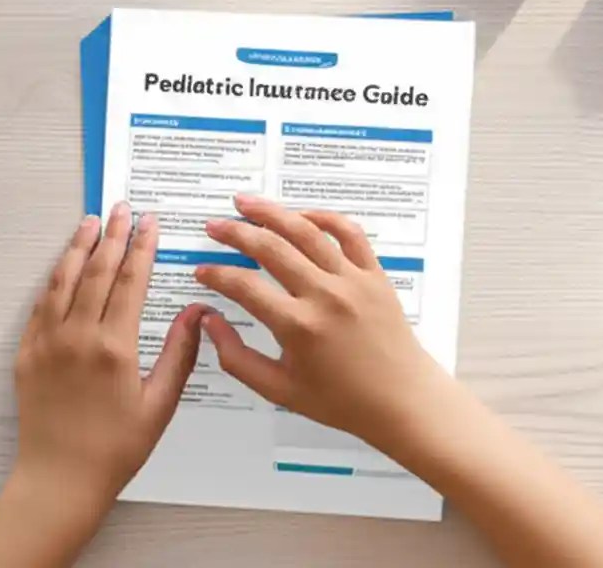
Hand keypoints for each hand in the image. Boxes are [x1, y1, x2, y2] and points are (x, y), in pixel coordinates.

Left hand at [14, 203, 207, 500]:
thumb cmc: (116, 449)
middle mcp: (77, 337)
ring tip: (90, 221)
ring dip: (79, 247)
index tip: (149, 222)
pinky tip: (64, 265)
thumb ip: (180, 354)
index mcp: (115, 347)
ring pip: (64, 280)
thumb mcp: (160, 405)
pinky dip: (55, 278)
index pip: (130, 281)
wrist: (60, 479)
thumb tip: (197, 311)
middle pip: (97, 271)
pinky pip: (41, 305)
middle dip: (112, 235)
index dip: (141, 246)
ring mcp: (47, 343)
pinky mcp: (27, 354)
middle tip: (122, 208)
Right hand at [194, 195, 449, 450]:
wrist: (401, 399)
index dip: (217, 275)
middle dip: (236, 233)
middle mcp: (324, 296)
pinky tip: (300, 215)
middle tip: (214, 225)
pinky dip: (323, 217)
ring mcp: (352, 281)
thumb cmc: (340, 400)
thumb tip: (208, 321)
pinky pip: (348, 233)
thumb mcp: (278, 390)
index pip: (244, 287)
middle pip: (270, 249)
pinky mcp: (374, 274)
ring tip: (246, 202)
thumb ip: (236, 357)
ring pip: (306, 231)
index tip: (202, 270)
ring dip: (272, 212)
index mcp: (298, 327)